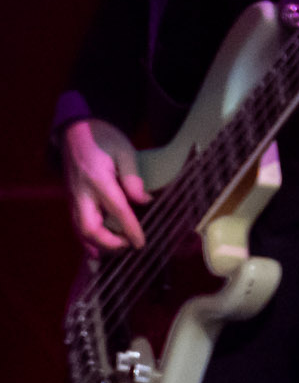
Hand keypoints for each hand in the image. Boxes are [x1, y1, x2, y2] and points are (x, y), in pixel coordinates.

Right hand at [62, 119, 147, 252]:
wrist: (76, 132)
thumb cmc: (104, 138)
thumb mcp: (125, 151)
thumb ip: (133, 177)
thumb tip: (144, 201)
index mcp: (97, 179)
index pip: (116, 210)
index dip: (129, 228)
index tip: (141, 243)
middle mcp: (81, 193)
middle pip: (89, 227)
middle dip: (109, 243)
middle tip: (129, 246)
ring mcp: (73, 197)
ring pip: (79, 229)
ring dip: (97, 244)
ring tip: (117, 250)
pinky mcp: (71, 199)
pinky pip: (76, 224)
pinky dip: (86, 238)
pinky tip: (97, 248)